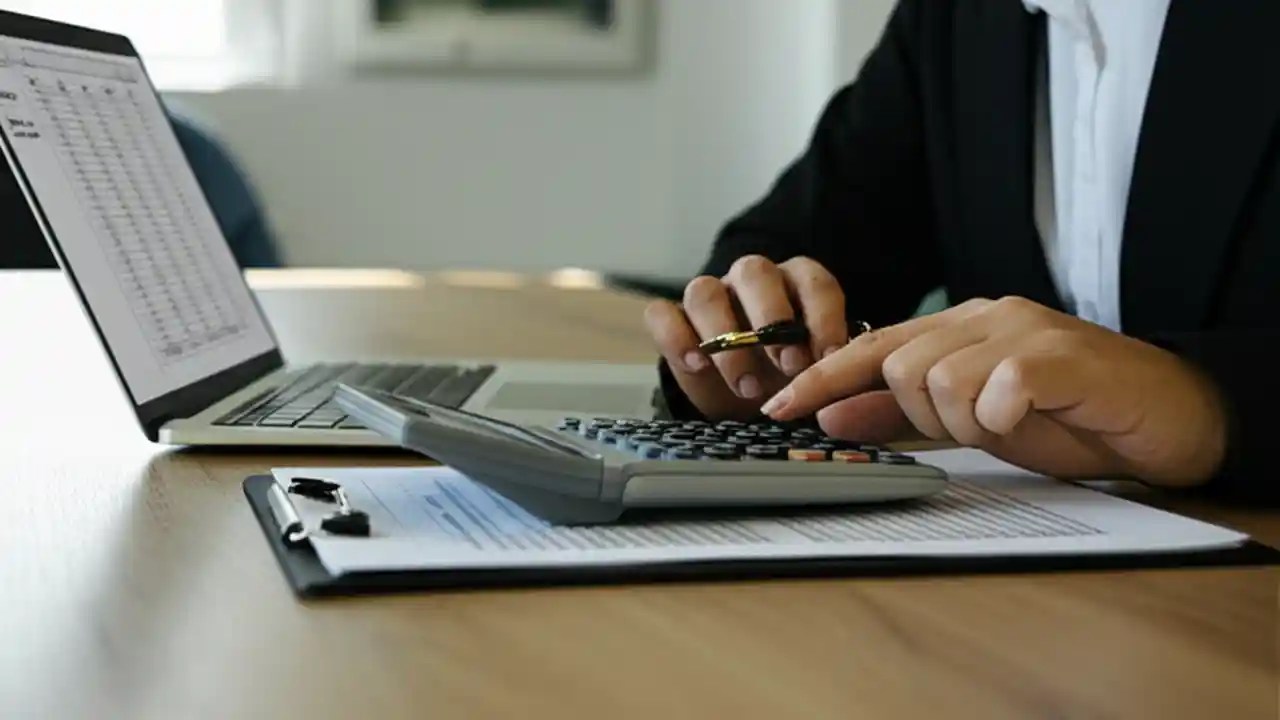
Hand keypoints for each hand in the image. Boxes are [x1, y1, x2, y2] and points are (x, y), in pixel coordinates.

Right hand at [644, 255, 849, 419]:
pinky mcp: (671, 320)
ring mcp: (708, 297)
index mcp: (794, 284)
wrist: (744, 406)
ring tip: (745, 384)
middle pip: (753, 272)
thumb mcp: (814, 376)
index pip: (811, 281)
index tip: (828, 358)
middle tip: (788, 365)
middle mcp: (749, 282)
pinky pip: (661, 314)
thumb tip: (842, 374)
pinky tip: (697, 365)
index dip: (822, 316)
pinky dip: (676, 338)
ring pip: (704, 291)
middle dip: (772, 319)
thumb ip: (828, 367)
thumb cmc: (787, 380)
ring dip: (725, 337)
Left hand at [759, 297, 1229, 486]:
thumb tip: (831, 418)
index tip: (776, 409)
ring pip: (936, 379)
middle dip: (922, 413)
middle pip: (899, 364)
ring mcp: (1021, 329)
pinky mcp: (1056, 353)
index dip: (821, 379)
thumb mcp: (971, 422)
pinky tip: (1032, 417)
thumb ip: (903, 416)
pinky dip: (1002, 417)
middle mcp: (984, 316)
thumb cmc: (1066, 415)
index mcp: (960, 326)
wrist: (1165, 415)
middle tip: (981, 427)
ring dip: (966, 421)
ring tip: (1014, 423)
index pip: (870, 347)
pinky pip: (991, 389)